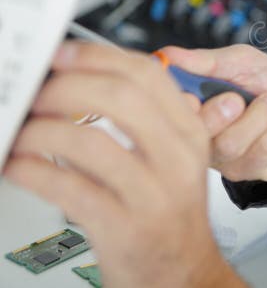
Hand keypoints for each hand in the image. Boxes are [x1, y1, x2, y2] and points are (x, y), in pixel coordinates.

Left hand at [2, 42, 243, 287]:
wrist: (181, 273)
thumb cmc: (169, 214)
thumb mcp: (176, 159)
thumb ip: (149, 120)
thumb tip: (90, 79)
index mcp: (189, 133)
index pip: (148, 75)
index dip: (99, 57)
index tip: (64, 55)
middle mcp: (176, 158)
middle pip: (121, 97)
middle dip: (67, 86)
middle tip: (39, 93)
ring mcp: (151, 193)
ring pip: (89, 140)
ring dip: (42, 130)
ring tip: (25, 134)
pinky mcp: (123, 226)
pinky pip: (67, 187)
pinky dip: (33, 171)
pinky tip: (21, 167)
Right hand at [158, 44, 266, 183]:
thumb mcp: (246, 62)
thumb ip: (210, 61)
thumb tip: (170, 55)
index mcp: (195, 102)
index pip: (167, 107)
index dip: (177, 104)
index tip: (193, 95)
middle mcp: (203, 131)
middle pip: (193, 133)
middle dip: (218, 113)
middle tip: (238, 100)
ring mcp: (223, 155)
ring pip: (229, 143)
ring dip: (259, 117)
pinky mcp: (247, 171)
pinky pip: (259, 152)